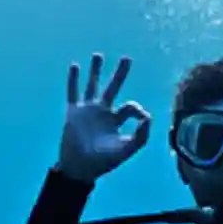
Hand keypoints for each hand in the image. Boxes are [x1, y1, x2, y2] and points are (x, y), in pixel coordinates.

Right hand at [55, 53, 151, 182]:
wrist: (79, 168)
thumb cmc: (103, 162)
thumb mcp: (126, 151)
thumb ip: (140, 137)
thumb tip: (149, 118)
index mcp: (117, 120)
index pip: (131, 107)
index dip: (138, 110)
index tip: (143, 118)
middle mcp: (103, 112)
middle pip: (113, 87)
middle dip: (120, 73)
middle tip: (127, 58)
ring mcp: (87, 110)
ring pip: (92, 85)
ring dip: (95, 70)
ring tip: (98, 55)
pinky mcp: (73, 113)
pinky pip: (73, 92)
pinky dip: (73, 79)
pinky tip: (75, 66)